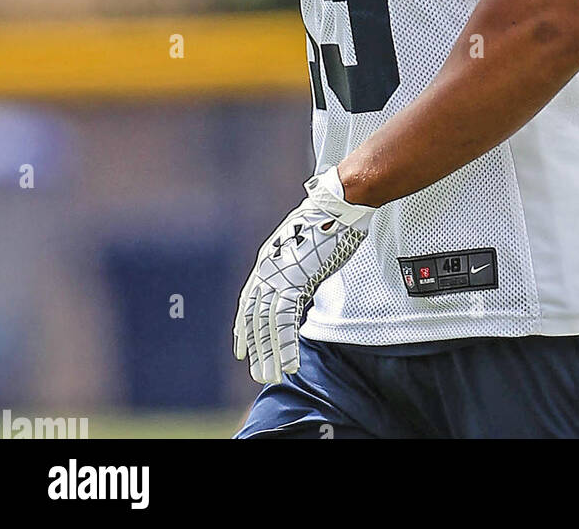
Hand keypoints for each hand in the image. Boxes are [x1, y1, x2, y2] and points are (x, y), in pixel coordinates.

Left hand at [234, 167, 374, 383]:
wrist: (338, 203)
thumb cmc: (328, 217)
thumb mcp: (303, 240)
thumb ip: (298, 259)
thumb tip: (303, 268)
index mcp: (268, 259)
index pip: (249, 300)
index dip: (244, 326)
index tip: (241, 347)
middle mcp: (267, 269)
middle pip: (255, 317)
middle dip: (256, 348)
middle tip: (257, 373)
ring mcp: (280, 276)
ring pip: (267, 324)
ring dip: (269, 353)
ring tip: (270, 376)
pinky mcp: (296, 281)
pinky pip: (286, 321)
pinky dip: (286, 345)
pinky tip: (289, 365)